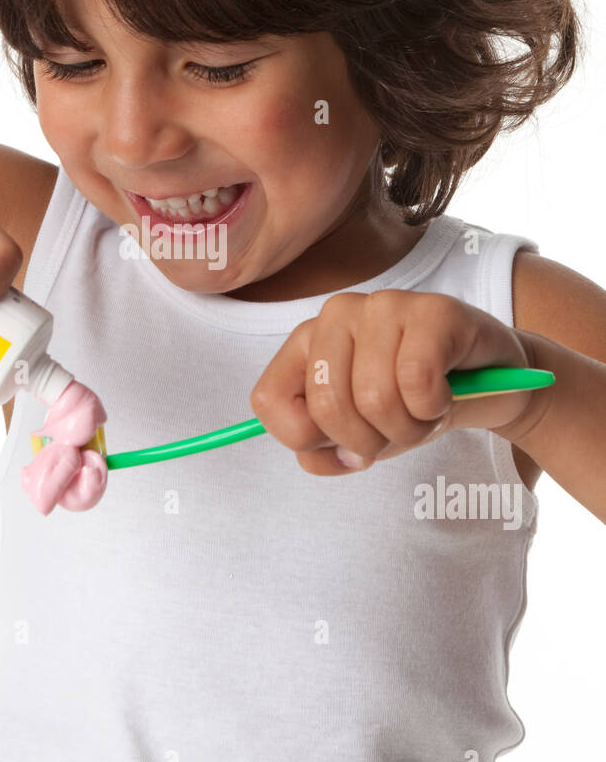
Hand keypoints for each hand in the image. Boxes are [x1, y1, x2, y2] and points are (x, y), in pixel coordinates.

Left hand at [249, 289, 536, 476]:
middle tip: (398, 429)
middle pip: (328, 407)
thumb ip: (322, 449)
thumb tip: (316, 456)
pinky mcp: (433, 311)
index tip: (345, 442)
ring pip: (375, 398)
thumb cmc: (415, 403)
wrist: (494, 383)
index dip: (308, 440)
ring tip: (424, 411)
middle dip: (368, 440)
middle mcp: (337, 314)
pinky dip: (434, 408)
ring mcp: (384, 305)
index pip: (268, 400)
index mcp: (307, 342)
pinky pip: (417, 382)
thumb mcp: (361, 434)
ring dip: (409, 428)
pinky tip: (445, 395)